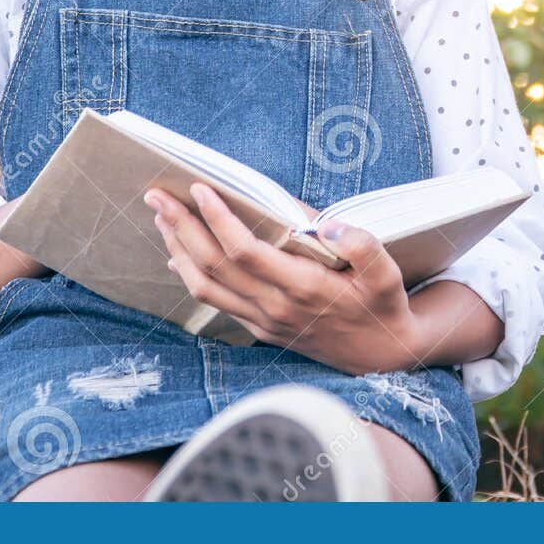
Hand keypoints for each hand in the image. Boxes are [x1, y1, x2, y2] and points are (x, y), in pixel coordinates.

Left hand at [145, 182, 424, 375]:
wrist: (382, 354)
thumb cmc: (382, 305)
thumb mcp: (387, 274)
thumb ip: (362, 246)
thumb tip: (326, 227)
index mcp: (303, 289)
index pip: (245, 252)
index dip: (217, 219)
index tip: (199, 189)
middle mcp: (275, 307)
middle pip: (213, 266)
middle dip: (181, 227)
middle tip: (156, 195)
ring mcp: (263, 320)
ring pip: (204, 287)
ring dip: (179, 249)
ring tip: (162, 218)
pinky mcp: (260, 328)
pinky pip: (214, 301)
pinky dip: (191, 275)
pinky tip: (180, 254)